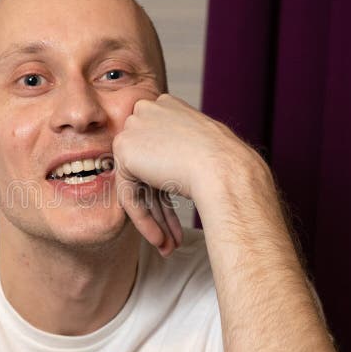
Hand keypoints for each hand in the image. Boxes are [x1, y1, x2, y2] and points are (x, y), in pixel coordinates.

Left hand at [112, 94, 263, 255]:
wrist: (225, 168)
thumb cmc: (227, 163)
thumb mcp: (202, 149)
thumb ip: (178, 153)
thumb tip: (164, 172)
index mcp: (166, 106)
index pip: (158, 152)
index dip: (166, 187)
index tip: (177, 212)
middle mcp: (146, 111)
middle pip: (146, 169)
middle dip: (160, 208)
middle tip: (172, 235)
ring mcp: (133, 128)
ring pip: (137, 184)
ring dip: (154, 219)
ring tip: (168, 245)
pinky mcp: (124, 149)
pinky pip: (129, 192)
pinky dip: (142, 218)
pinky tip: (159, 239)